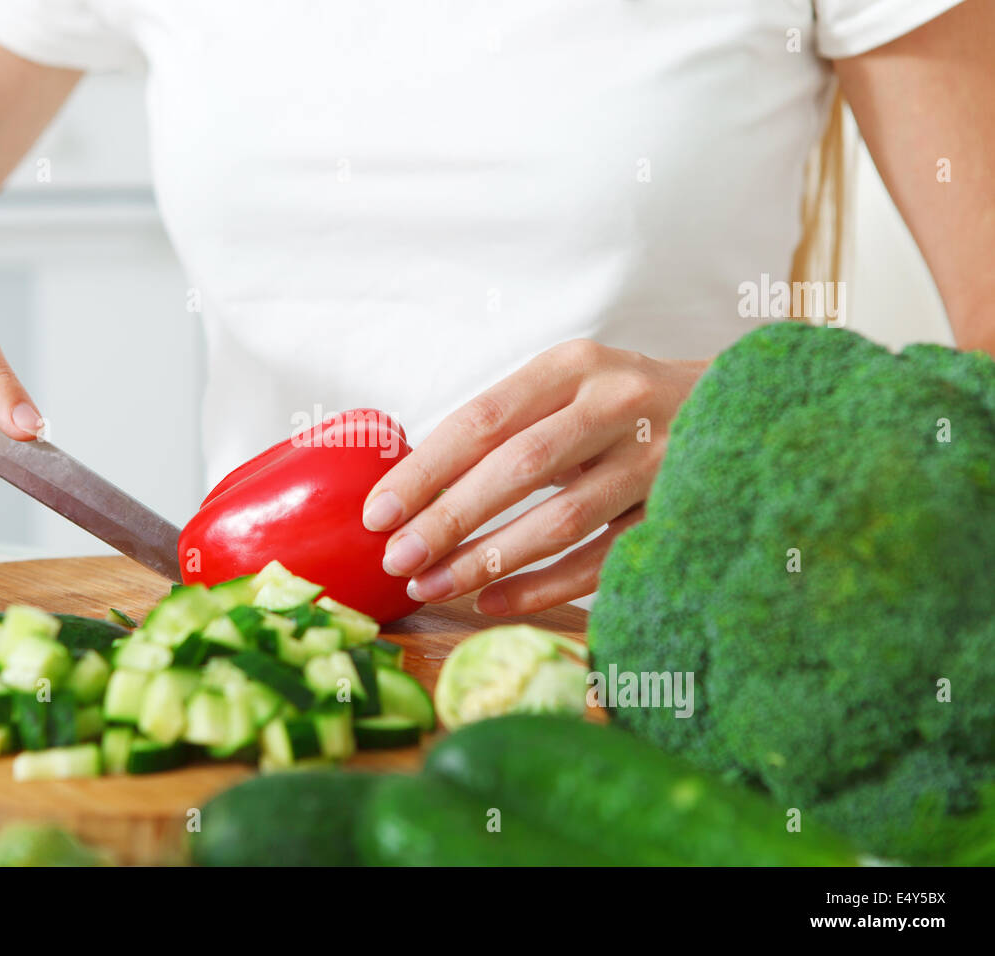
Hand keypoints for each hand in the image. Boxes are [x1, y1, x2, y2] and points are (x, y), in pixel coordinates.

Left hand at [362, 340, 707, 614]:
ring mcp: (656, 458)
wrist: (746, 410)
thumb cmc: (626, 408)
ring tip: (432, 585)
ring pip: (561, 518)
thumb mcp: (569, 390)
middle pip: (518, 468)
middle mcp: (617, 402)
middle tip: (397, 559)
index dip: (425, 469)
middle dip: (448, 519)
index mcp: (574, 365)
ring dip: (488, 558)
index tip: (379, 512)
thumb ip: (508, 427)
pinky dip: (544, 585)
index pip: (483, 419)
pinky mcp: (680, 508)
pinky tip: (492, 601)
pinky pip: (602, 558)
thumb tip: (414, 489)